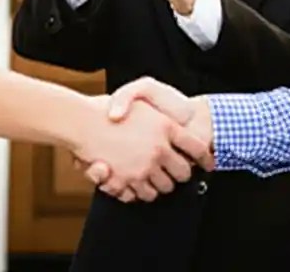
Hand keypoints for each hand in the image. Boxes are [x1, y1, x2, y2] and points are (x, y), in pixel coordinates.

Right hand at [73, 94, 209, 202]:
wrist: (81, 120)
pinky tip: (139, 182)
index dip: (206, 157)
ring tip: (157, 176)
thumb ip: (162, 113)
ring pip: (166, 186)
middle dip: (183, 174)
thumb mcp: (140, 94)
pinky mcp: (129, 180)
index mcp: (166, 125)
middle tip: (178, 170)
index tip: (209, 163)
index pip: (198, 147)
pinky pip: (145, 194)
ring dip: (163, 184)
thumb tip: (183, 129)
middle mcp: (159, 148)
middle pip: (184, 172)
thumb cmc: (109, 106)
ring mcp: (145, 166)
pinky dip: (144, 191)